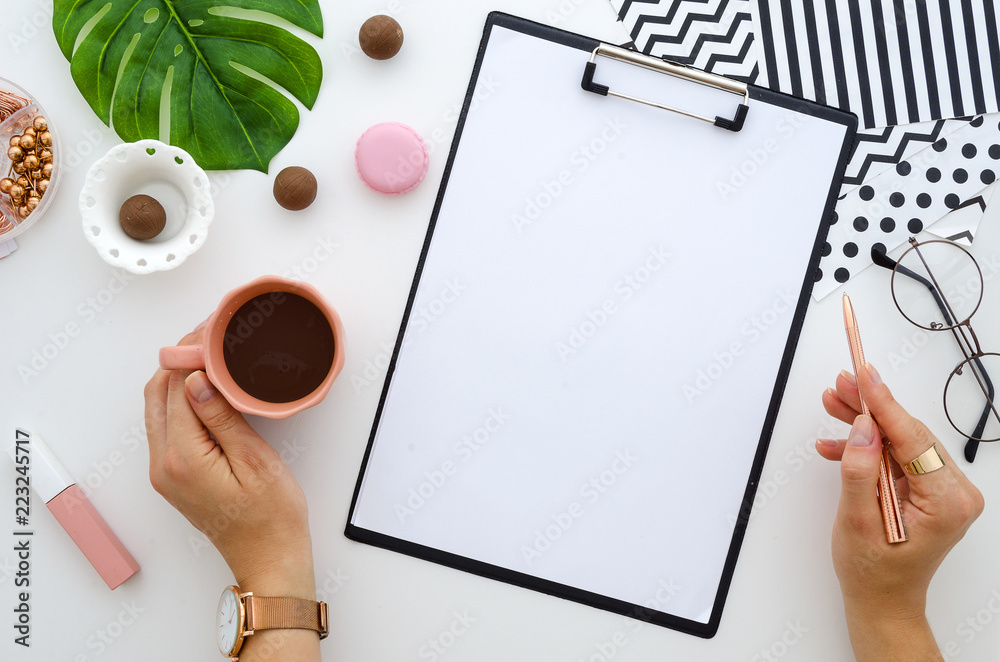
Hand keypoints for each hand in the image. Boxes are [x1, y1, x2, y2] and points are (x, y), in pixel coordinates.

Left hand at [145, 328, 320, 660]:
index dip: (193, 353)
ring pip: (159, 408)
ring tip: (213, 357)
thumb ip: (222, 418)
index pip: (177, 387)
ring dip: (179, 378)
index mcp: (182, 458)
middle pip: (158, 393)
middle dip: (181, 360)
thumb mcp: (255, 461)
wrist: (269, 558)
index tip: (213, 332)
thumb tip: (197, 381)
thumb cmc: (272, 518)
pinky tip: (208, 390)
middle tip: (212, 338)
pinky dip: (181, 400)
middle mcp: (164, 465)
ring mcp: (165, 472)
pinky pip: (168, 426)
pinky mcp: (175, 475)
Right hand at [818, 363, 982, 659]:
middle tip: (841, 384)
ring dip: (866, 424)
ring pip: (902, 440)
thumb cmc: (873, 571)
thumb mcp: (857, 521)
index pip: (912, 438)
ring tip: (834, 403)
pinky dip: (868, 447)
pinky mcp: (930, 490)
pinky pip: (898, 456)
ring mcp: (944, 491)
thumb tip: (862, 427)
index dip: (883, 403)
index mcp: (946, 502)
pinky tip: (837, 444)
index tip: (864, 375)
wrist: (882, 600)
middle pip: (909, 433)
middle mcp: (955, 493)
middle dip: (870, 408)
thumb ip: (859, 470)